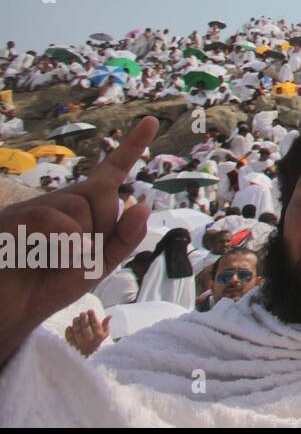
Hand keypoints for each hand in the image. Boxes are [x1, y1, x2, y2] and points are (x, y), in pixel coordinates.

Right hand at [0, 117, 154, 367]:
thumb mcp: (97, 264)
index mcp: (80, 208)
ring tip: (51, 262)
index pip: (110, 173)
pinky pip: (57, 223)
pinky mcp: (14, 220)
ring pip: (81, 210)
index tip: (153, 121)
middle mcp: (58, 201)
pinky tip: (39, 259)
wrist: (9, 313)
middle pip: (104, 197)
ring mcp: (33, 208)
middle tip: (72, 260)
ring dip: (79, 246)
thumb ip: (124, 237)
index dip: (132, 147)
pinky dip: (62, 247)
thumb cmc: (50, 285)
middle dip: (100, 232)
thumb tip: (141, 201)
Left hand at [64, 309, 110, 356]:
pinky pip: (69, 337)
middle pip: (85, 327)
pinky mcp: (72, 345)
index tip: (90, 310)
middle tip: (82, 313)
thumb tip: (109, 315)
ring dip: (76, 323)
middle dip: (84, 318)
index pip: (95, 324)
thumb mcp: (103, 334)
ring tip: (76, 318)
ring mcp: (80, 343)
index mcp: (98, 336)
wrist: (88, 355)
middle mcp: (89, 340)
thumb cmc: (96, 342)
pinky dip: (68, 331)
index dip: (92, 316)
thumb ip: (106, 325)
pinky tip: (70, 326)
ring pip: (76, 331)